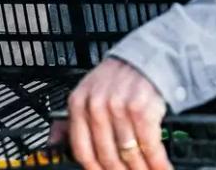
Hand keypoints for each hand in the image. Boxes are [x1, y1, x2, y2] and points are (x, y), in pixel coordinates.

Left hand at [51, 58, 171, 169]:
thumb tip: (53, 145)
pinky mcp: (141, 109)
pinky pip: (149, 145)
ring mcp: (119, 107)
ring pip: (128, 153)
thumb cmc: (115, 79)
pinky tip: (162, 168)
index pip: (82, 150)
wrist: (143, 58)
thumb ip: (70, 121)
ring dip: (140, 169)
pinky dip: (157, 162)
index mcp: (78, 104)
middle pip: (107, 155)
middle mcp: (97, 106)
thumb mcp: (86, 94)